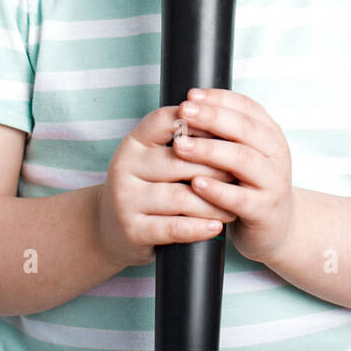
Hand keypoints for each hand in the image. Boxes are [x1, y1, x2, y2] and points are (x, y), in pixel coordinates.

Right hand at [94, 105, 239, 268]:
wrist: (110, 228)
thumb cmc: (145, 187)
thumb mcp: (152, 158)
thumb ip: (180, 141)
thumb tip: (227, 126)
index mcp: (134, 143)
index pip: (166, 121)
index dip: (199, 124)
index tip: (228, 134)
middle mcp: (126, 166)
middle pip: (179, 161)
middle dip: (216, 169)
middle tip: (240, 176)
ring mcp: (126, 199)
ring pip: (179, 197)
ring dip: (212, 203)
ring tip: (233, 207)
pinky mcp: (133, 229)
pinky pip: (172, 228)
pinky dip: (198, 228)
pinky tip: (216, 226)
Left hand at [172, 87, 294, 265]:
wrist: (276, 228)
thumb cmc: (249, 184)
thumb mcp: (243, 152)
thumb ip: (224, 132)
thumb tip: (189, 106)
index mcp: (270, 134)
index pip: (246, 107)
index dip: (218, 98)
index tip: (190, 95)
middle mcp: (276, 154)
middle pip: (245, 128)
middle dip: (211, 118)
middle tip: (183, 112)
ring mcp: (273, 182)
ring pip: (242, 160)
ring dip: (208, 151)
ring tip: (180, 146)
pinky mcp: (264, 211)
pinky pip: (239, 198)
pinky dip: (216, 190)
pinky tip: (195, 183)